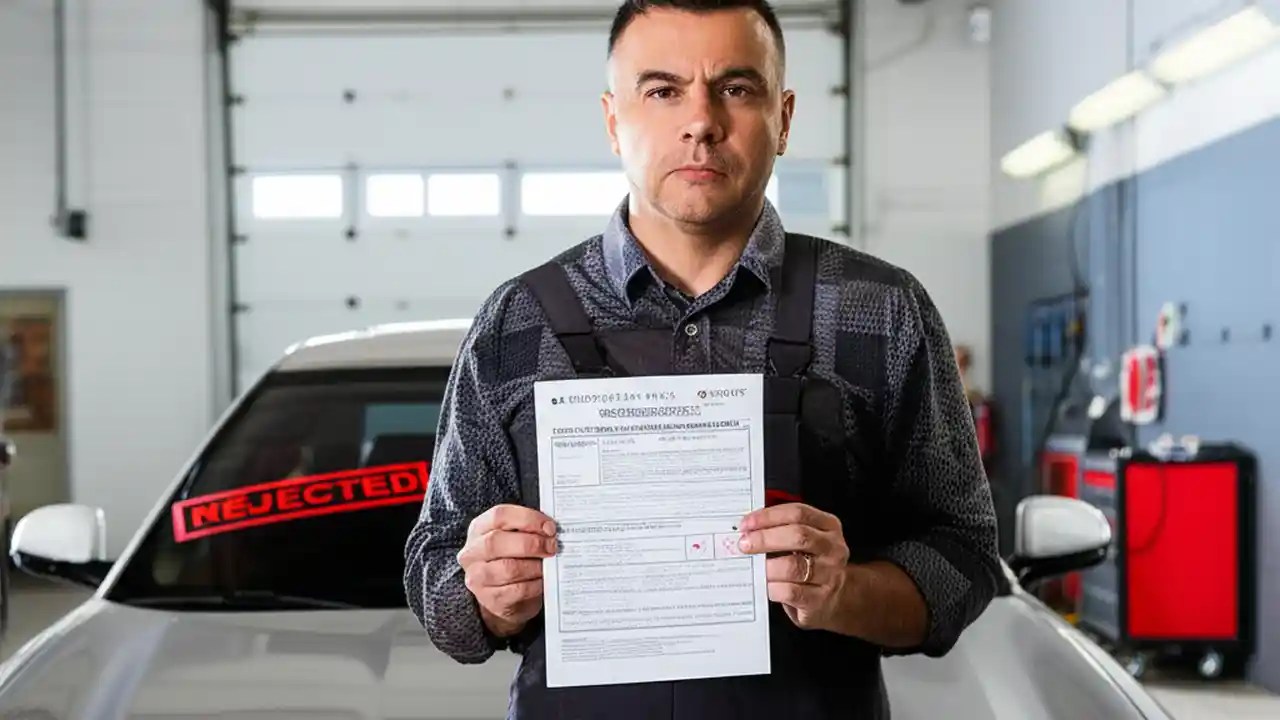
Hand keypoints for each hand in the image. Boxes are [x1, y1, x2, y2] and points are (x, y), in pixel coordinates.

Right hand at [457, 504, 557, 636]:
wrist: (503, 595)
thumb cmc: (512, 558)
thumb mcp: (514, 538)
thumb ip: (529, 529)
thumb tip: (552, 529)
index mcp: (479, 528)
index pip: (499, 516)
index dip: (527, 519)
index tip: (549, 527)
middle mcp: (473, 552)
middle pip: (497, 541)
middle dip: (532, 543)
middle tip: (552, 546)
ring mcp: (478, 577)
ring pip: (509, 568)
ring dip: (535, 566)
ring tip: (549, 564)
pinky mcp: (490, 599)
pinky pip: (518, 590)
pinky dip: (536, 584)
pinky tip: (543, 580)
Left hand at [738, 503, 850, 631]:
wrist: (835, 599)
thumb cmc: (811, 564)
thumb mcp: (805, 542)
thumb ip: (781, 531)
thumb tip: (748, 529)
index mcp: (829, 526)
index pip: (798, 513)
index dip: (769, 516)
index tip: (746, 523)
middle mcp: (833, 548)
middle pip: (798, 536)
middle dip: (765, 538)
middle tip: (744, 544)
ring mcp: (830, 575)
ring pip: (793, 566)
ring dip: (766, 565)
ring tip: (751, 566)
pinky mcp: (820, 600)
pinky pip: (791, 591)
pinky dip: (771, 587)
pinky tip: (763, 584)